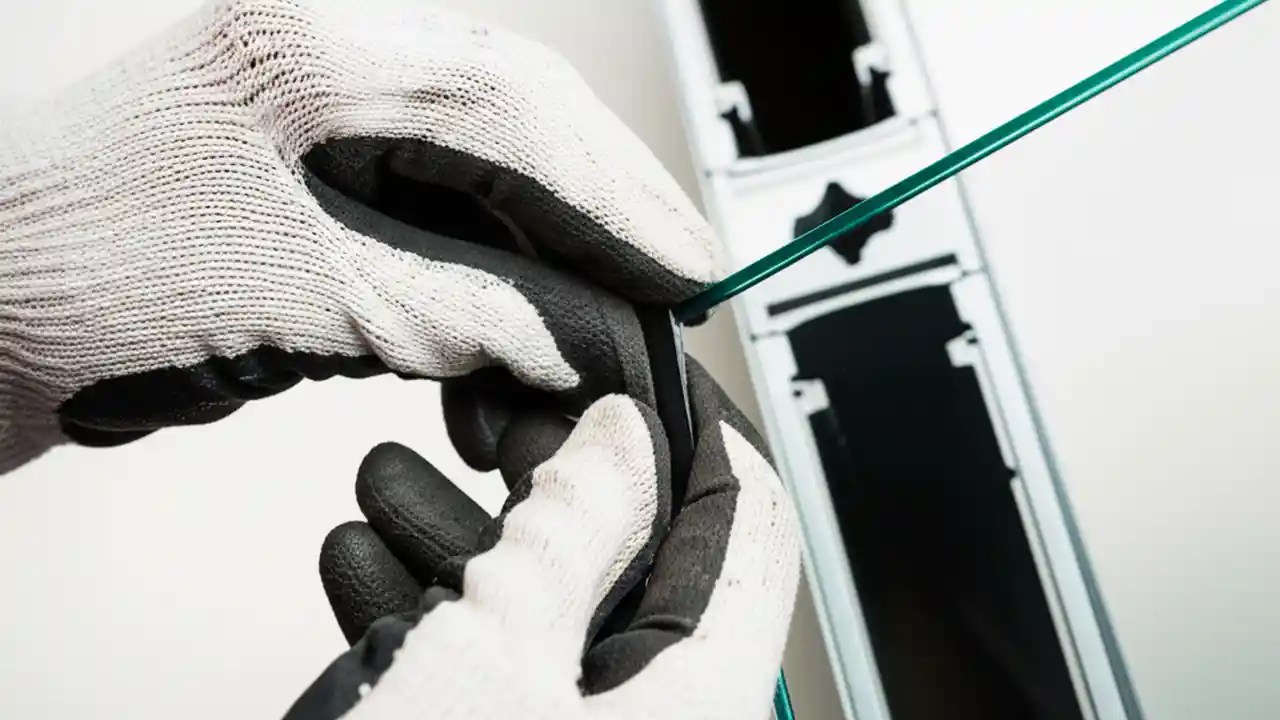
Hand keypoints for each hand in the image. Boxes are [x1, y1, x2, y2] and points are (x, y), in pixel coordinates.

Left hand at [0, 0, 719, 470]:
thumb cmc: (70, 288)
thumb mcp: (301, 302)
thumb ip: (463, 318)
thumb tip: (591, 342)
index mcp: (306, 56)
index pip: (515, 112)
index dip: (619, 196)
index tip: (691, 268)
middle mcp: (318, 66)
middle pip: (517, 123)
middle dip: (606, 211)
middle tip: (679, 284)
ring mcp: (311, 118)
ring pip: (484, 171)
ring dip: (554, 252)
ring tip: (615, 320)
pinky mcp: (306, 177)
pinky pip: (435, 213)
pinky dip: (493, 274)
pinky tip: (527, 324)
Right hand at [295, 359, 800, 719]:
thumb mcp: (495, 661)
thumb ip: (570, 534)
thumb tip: (622, 437)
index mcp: (702, 692)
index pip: (743, 517)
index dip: (692, 427)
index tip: (632, 367)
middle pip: (634, 554)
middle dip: (551, 475)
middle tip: (497, 418)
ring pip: (548, 607)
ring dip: (468, 540)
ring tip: (395, 484)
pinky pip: (499, 669)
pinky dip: (436, 616)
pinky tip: (368, 574)